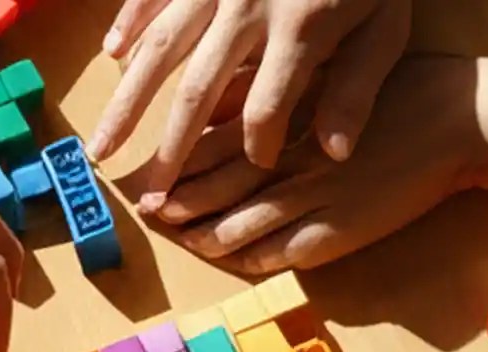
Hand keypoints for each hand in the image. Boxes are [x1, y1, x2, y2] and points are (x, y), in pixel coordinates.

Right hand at [90, 0, 410, 209]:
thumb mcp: (384, 27)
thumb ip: (356, 89)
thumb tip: (334, 155)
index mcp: (299, 28)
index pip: (267, 107)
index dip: (261, 143)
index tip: (260, 164)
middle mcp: (247, 7)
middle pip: (199, 91)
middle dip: (172, 149)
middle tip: (153, 197)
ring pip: (160, 50)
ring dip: (127, 103)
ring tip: (102, 146)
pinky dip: (129, 21)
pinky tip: (111, 55)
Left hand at [156, 56, 484, 272]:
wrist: (461, 120)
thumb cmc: (397, 91)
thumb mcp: (327, 77)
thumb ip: (274, 92)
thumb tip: (223, 100)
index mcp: (285, 119)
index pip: (210, 145)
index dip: (174, 164)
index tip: (146, 174)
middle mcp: (289, 160)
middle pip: (214, 187)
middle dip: (176, 202)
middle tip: (146, 212)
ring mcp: (312, 199)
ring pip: (240, 225)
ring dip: (204, 235)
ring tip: (182, 239)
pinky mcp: (338, 231)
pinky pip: (280, 252)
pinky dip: (250, 257)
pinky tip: (232, 260)